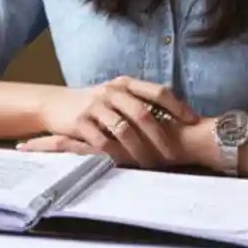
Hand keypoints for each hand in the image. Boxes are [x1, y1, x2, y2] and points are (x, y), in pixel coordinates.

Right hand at [34, 76, 198, 168]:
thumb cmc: (94, 103)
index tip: (193, 123)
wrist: (55, 104)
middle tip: (173, 155)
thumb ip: (140, 101)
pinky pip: (102, 141)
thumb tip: (176, 116)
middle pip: (143, 113)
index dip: (177, 107)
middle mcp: (111, 91)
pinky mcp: (80, 122)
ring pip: (124, 129)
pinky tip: (124, 163)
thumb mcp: (116, 95)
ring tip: (150, 164)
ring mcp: (95, 105)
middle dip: (160, 136)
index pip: (158, 91)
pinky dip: (115, 154)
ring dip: (139, 150)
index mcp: (125, 83)